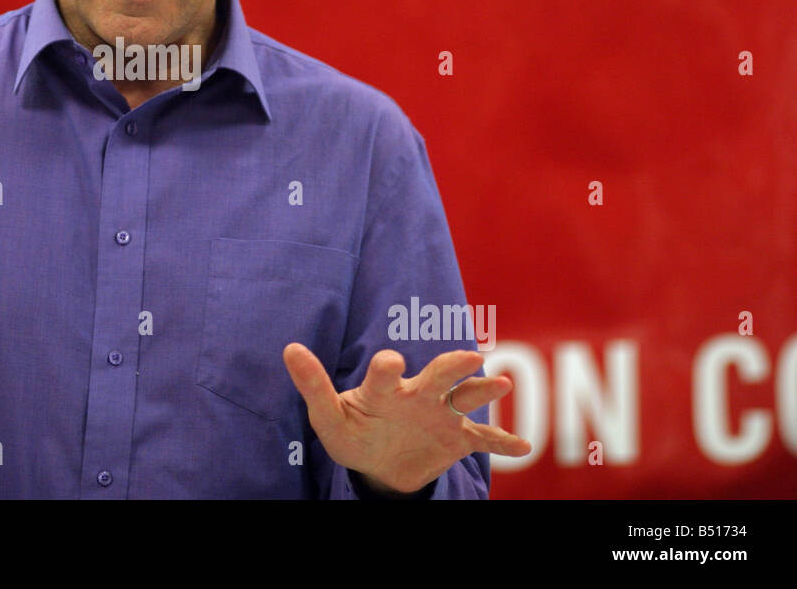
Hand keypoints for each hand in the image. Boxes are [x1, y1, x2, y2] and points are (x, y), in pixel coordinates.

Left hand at [282, 343, 531, 493]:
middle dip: (453, 366)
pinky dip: (502, 443)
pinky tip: (522, 446)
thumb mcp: (327, 416)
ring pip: (466, 399)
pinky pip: (482, 440)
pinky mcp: (457, 439)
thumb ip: (313, 385)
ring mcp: (441, 415)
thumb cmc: (351, 432)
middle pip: (438, 375)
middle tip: (470, 357)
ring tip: (501, 383)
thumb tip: (289, 347)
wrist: (378, 463)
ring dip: (483, 391)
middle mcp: (418, 394)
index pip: (386, 374)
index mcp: (385, 388)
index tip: (390, 361)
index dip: (386, 367)